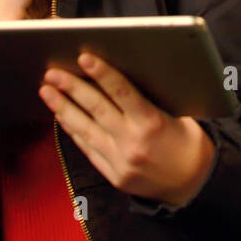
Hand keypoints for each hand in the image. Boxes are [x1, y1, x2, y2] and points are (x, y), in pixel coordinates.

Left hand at [39, 52, 214, 207]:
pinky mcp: (113, 175)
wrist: (193, 184)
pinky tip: (61, 116)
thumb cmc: (187, 142)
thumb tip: (116, 76)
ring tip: (47, 91)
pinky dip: (73, 130)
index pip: (122, 92)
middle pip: (96, 109)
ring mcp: (120, 161)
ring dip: (63, 108)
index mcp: (152, 122)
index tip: (84, 57)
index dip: (101, 73)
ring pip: (85, 129)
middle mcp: (132, 142)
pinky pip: (88, 148)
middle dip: (72, 88)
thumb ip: (147, 99)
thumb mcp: (176, 114)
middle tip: (53, 72)